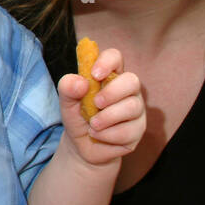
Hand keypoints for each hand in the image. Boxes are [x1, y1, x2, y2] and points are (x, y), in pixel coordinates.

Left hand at [56, 47, 144, 166]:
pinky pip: (129, 131)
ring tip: (92, 125)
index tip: (94, 74)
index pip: (115, 58)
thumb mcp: (67, 102)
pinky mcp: (138, 129)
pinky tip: (98, 135)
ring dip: (107, 117)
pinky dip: (108, 135)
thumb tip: (80, 82)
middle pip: (132, 81)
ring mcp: (136, 109)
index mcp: (109, 75)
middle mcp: (127, 89)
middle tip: (95, 103)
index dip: (107, 62)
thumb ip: (68, 88)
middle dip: (112, 92)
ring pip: (132, 107)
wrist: (82, 146)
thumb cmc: (78, 117)